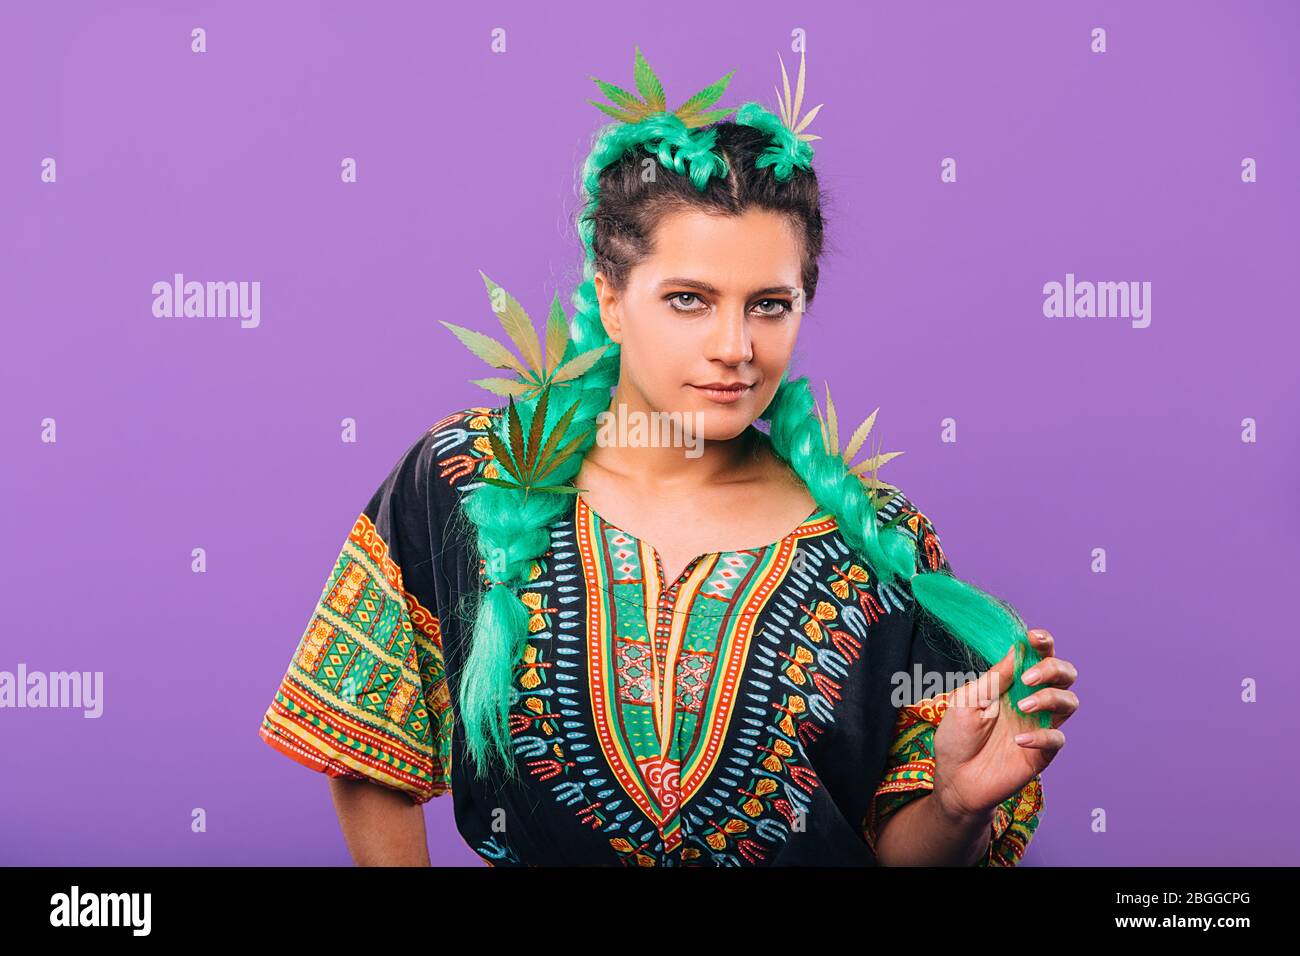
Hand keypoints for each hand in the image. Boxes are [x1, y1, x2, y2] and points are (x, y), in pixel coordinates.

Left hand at [930, 628, 1076, 821]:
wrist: (954, 778)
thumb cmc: (957, 736)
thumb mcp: (967, 700)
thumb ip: (994, 678)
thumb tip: (1017, 649)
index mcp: (1012, 683)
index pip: (1038, 656)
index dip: (1043, 643)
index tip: (1035, 638)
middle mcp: (1032, 701)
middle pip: (1065, 675)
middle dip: (1054, 667)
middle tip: (1029, 677)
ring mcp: (1039, 726)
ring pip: (1069, 702)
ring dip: (1050, 698)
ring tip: (1023, 706)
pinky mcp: (1042, 753)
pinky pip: (1057, 739)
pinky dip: (1042, 736)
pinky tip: (1018, 741)